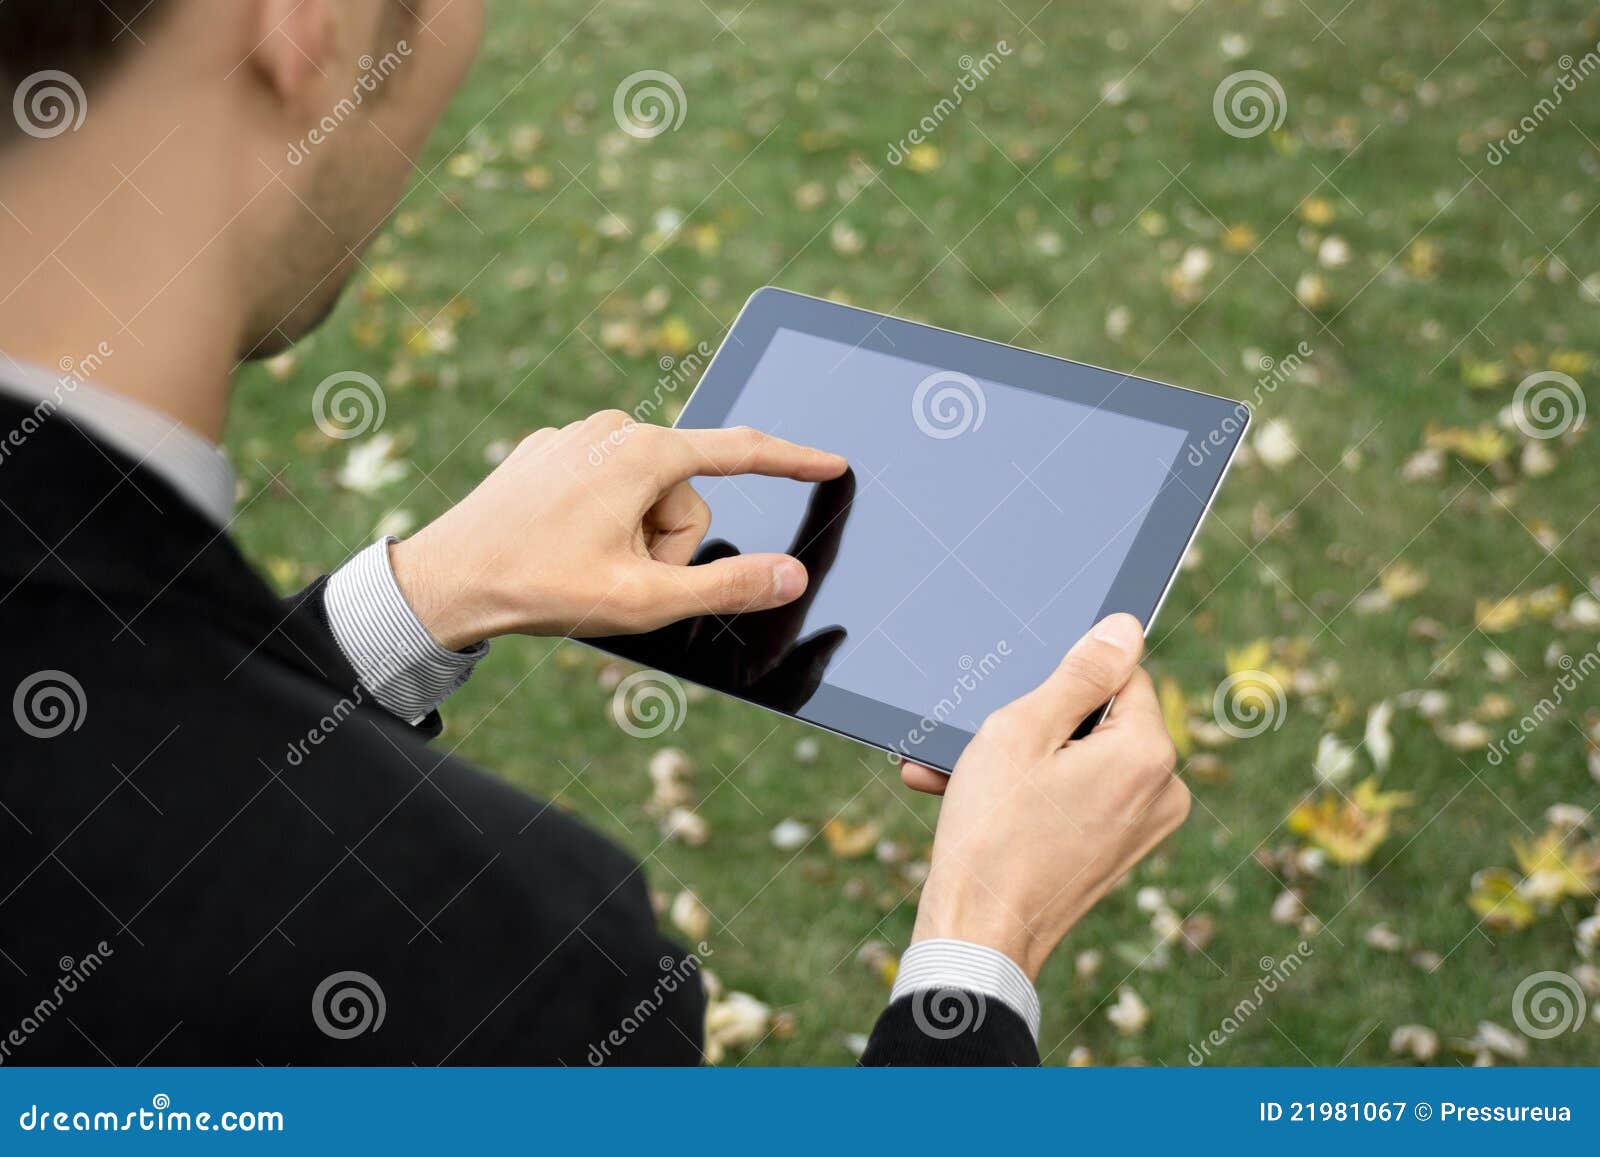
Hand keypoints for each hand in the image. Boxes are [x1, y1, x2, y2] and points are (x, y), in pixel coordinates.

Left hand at [387, 411, 847, 648]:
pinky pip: (606, 490)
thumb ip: (727, 585)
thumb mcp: (645, 599)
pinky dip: (602, 525)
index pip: (740, 451)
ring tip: (585, 565)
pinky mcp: (548, 454)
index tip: (832, 462)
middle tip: (623, 579)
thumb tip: (790, 573)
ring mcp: (575, 439)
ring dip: (635, 539)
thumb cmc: (539, 588)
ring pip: (647, 496)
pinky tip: (561, 547)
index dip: (793, 460)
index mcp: (642, 453)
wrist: (444, 582)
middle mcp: (611, 430)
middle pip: (686, 495)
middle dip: (671, 545)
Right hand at [905, 613, 1188, 980]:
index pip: (1120, 673)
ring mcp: (1144, 827)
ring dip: (1020, 760)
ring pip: (1080, 760)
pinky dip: (1031, 794)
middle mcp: (1163, 790)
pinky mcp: (1120, 852)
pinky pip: (1077, 798)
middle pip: (1099, 718)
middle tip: (975, 741)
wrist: (978, 935)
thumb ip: (1080, 673)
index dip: (1061, 680)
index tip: (1017, 702)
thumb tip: (1126, 628)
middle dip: (1034, 723)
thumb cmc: (992, 833)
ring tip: (960, 774)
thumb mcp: (1023, 730)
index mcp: (1149, 752)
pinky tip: (974, 800)